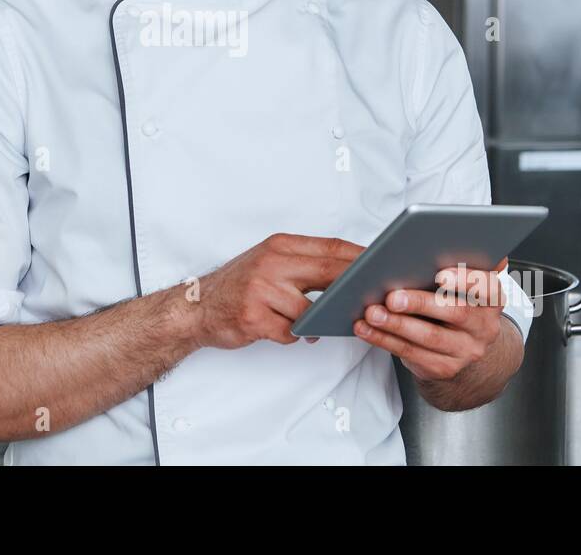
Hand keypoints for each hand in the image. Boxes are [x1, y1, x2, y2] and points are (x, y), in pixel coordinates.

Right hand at [186, 233, 362, 349]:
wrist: (196, 307)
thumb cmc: (238, 285)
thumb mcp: (270, 262)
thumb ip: (304, 263)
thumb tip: (350, 271)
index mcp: (279, 245)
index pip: (330, 247)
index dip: (360, 257)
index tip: (383, 264)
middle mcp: (271, 263)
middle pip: (328, 272)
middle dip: (353, 286)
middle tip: (371, 297)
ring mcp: (261, 290)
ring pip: (310, 309)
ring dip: (318, 321)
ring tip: (315, 323)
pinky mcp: (254, 318)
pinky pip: (290, 332)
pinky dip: (295, 335)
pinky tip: (287, 330)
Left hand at [354, 257, 509, 381]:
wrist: (464, 347)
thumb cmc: (456, 301)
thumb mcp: (465, 283)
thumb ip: (459, 264)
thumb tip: (441, 239)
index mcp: (492, 297)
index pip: (486, 286)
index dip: (464, 280)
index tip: (440, 274)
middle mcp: (484, 326)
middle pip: (454, 313)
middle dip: (420, 303)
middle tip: (392, 296)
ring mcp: (466, 350)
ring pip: (429, 337)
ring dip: (396, 324)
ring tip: (372, 312)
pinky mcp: (444, 368)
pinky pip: (411, 353)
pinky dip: (384, 339)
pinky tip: (366, 328)